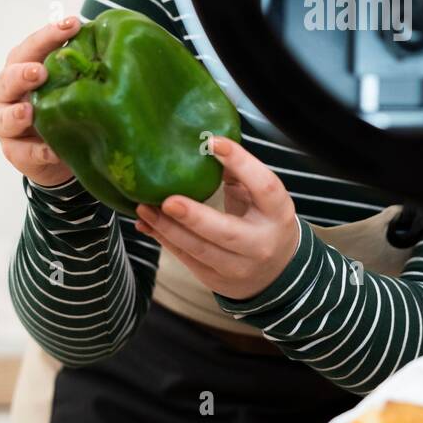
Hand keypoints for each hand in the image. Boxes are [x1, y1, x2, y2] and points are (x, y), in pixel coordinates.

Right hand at [0, 16, 80, 187]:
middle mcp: (9, 94)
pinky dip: (36, 151)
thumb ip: (82, 65)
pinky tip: (52, 150)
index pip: (31, 48)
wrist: (60, 151)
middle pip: (7, 79)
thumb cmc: (65, 105)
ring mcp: (7, 124)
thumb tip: (113, 39)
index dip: (49, 35)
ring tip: (29, 111)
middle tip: (40, 71)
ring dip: (16, 114)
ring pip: (3, 118)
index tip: (73, 24)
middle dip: (22, 74)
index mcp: (23, 69)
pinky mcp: (14, 152)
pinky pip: (21, 152)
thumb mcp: (74, 83)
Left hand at [134, 135, 300, 300]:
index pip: (264, 186)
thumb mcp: (262, 197)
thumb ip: (240, 173)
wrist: (275, 272)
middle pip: (227, 232)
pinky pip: (186, 259)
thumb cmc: (264, 220)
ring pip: (200, 249)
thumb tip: (205, 144)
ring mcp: (238, 266)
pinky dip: (164, 240)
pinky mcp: (215, 278)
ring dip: (168, 228)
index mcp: (277, 212)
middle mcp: (261, 242)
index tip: (213, 143)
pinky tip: (146, 223)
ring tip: (144, 207)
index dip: (241, 163)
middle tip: (168, 200)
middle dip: (195, 217)